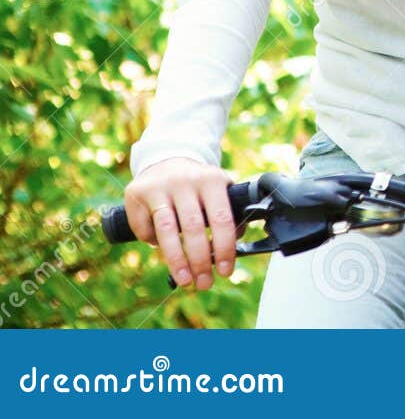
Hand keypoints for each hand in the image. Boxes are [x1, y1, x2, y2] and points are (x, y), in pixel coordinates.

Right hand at [122, 158, 237, 290]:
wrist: (168, 158)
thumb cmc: (199, 185)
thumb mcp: (219, 190)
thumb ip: (228, 215)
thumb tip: (229, 252)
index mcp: (212, 180)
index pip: (221, 218)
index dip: (224, 248)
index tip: (225, 271)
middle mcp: (186, 181)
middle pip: (193, 228)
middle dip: (200, 261)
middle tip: (204, 283)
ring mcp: (159, 186)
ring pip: (166, 231)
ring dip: (176, 261)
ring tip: (185, 281)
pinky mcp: (137, 193)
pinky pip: (143, 229)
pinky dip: (152, 244)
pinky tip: (161, 248)